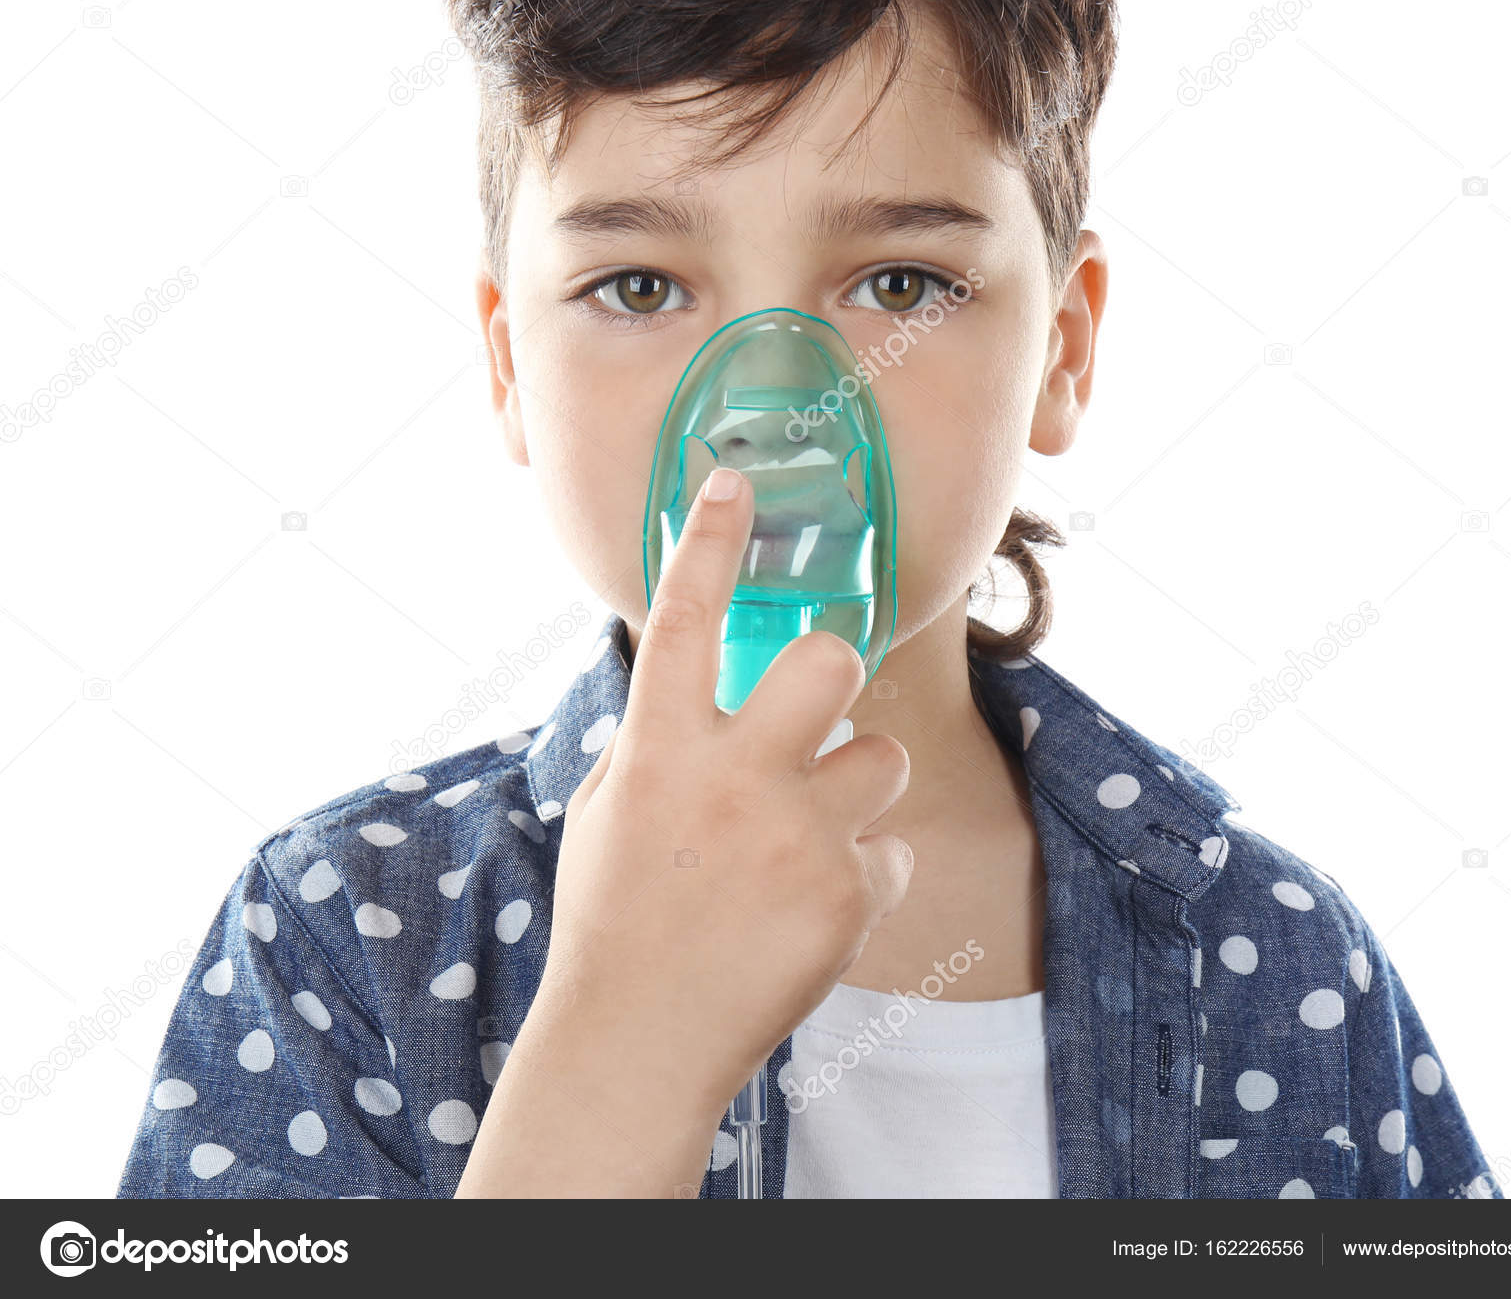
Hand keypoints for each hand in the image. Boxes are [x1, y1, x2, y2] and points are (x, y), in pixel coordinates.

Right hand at [457, 465, 911, 1196]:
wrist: (639, 1040)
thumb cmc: (616, 916)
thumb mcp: (607, 810)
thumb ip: (655, 741)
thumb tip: (689, 688)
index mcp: (657, 749)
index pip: (680, 618)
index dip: (708, 541)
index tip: (731, 481)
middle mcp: (730, 779)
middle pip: (825, 661)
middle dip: (833, 670)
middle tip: (816, 708)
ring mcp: (796, 836)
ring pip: (881, 754)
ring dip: (856, 786)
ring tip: (809, 839)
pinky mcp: (849, 893)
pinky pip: (891, 846)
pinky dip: (864, 871)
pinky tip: (813, 908)